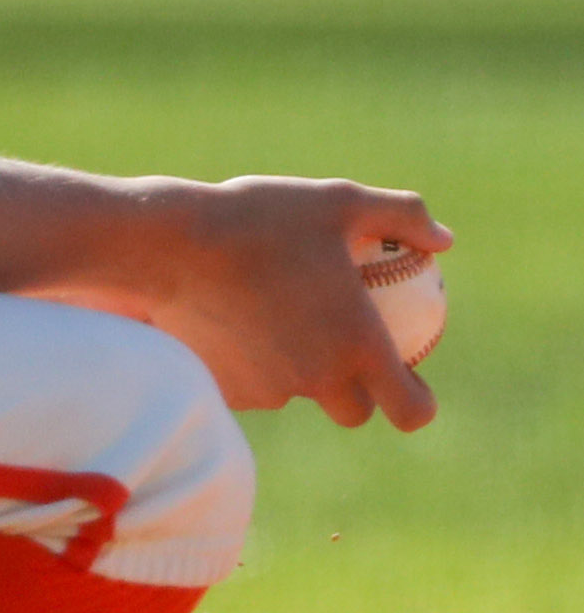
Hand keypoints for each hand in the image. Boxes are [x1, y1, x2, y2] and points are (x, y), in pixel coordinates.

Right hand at [80, 177, 451, 430]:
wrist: (168, 247)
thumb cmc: (260, 219)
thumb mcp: (339, 201)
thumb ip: (403, 217)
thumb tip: (444, 239)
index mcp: (357, 345)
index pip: (409, 409)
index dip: (417, 404)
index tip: (411, 385)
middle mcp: (318, 379)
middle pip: (353, 411)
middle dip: (355, 390)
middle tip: (341, 347)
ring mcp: (269, 390)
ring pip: (296, 392)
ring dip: (297, 368)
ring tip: (275, 314)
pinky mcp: (227, 390)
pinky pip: (252, 384)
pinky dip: (252, 362)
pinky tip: (233, 318)